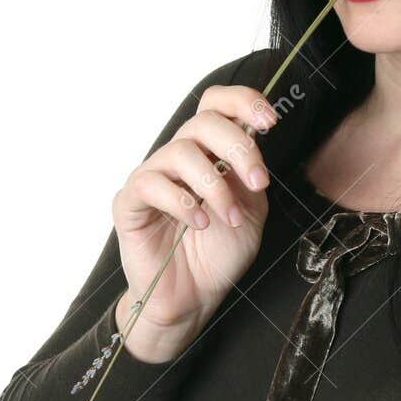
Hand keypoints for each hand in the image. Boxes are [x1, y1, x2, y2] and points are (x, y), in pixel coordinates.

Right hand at [111, 83, 278, 331]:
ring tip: (228, 218)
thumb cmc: (218, 254)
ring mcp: (152, 177)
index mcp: (209, 153)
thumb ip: (250, 176)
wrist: (193, 298)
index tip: (270, 121)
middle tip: (258, 181)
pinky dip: (182, 202)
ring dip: (214, 185)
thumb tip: (253, 142)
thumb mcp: (251, 211)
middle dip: (238, 146)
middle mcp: (178, 158)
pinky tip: (199, 223)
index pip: (216, 105)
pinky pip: (151, 184)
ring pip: (180, 152)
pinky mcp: (129, 202)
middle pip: (203, 121)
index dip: (243, 102)